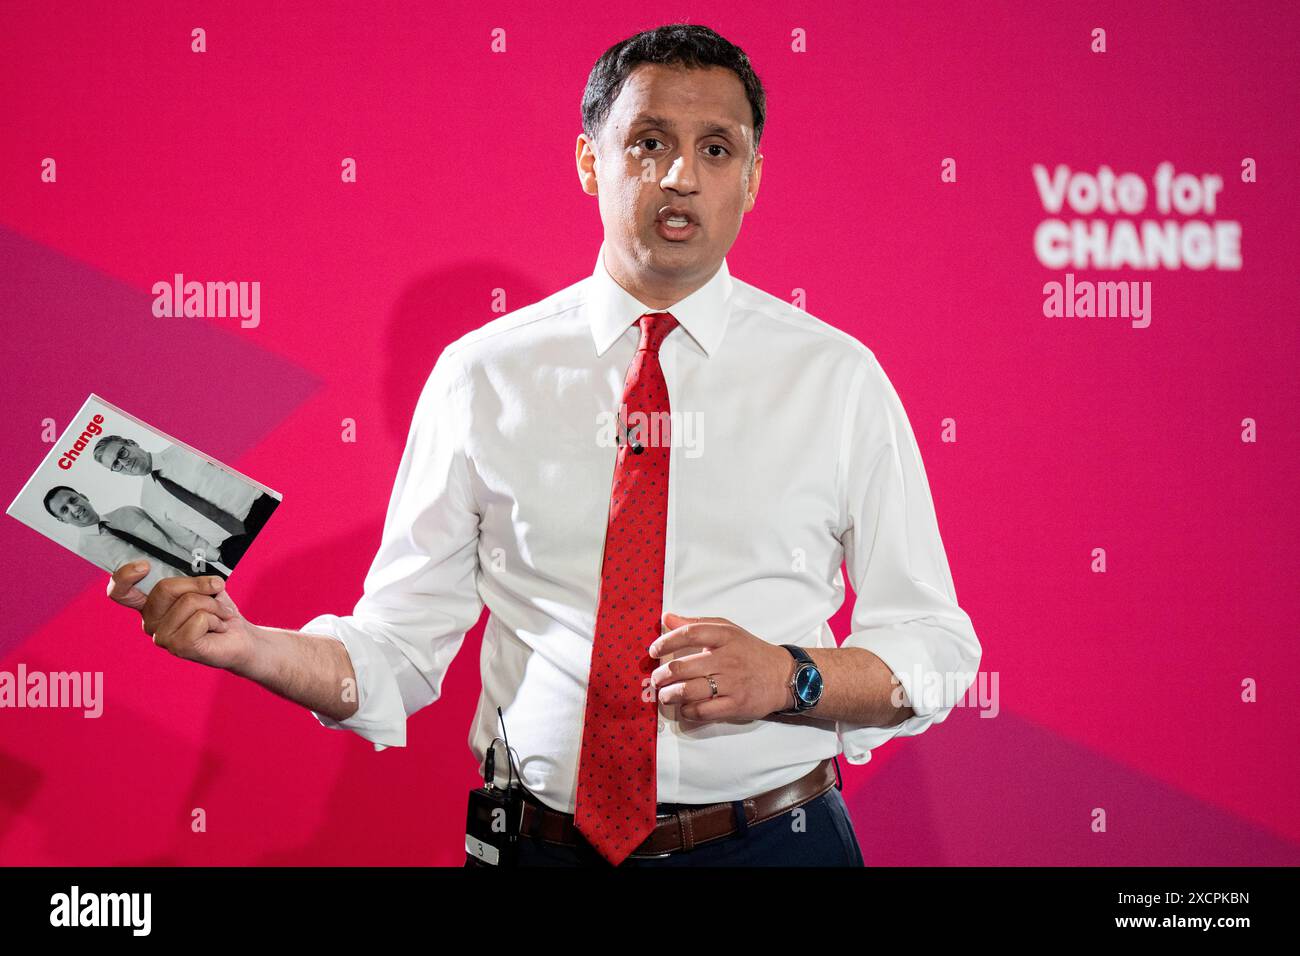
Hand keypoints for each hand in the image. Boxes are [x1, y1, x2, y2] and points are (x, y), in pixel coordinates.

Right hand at [106, 562, 254, 670]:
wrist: (240, 636)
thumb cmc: (220, 611)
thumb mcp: (204, 587)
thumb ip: (190, 577)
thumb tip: (190, 568)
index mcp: (151, 604)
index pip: (120, 592)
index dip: (123, 577)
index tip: (144, 566)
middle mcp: (150, 621)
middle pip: (164, 588)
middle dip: (198, 584)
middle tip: (216, 588)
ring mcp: (162, 637)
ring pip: (188, 602)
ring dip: (214, 604)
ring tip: (220, 614)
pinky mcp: (178, 647)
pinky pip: (200, 619)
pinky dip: (217, 618)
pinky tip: (219, 627)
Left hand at [648, 612, 794, 720]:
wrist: (783, 675)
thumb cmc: (750, 651)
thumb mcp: (727, 630)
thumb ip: (696, 624)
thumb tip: (666, 617)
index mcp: (725, 636)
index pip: (689, 634)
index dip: (666, 642)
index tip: (653, 651)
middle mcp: (727, 659)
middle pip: (682, 667)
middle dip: (661, 675)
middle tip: (656, 679)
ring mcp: (732, 683)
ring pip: (688, 691)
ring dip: (669, 695)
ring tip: (665, 695)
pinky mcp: (735, 705)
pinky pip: (702, 710)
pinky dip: (687, 711)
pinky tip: (684, 707)